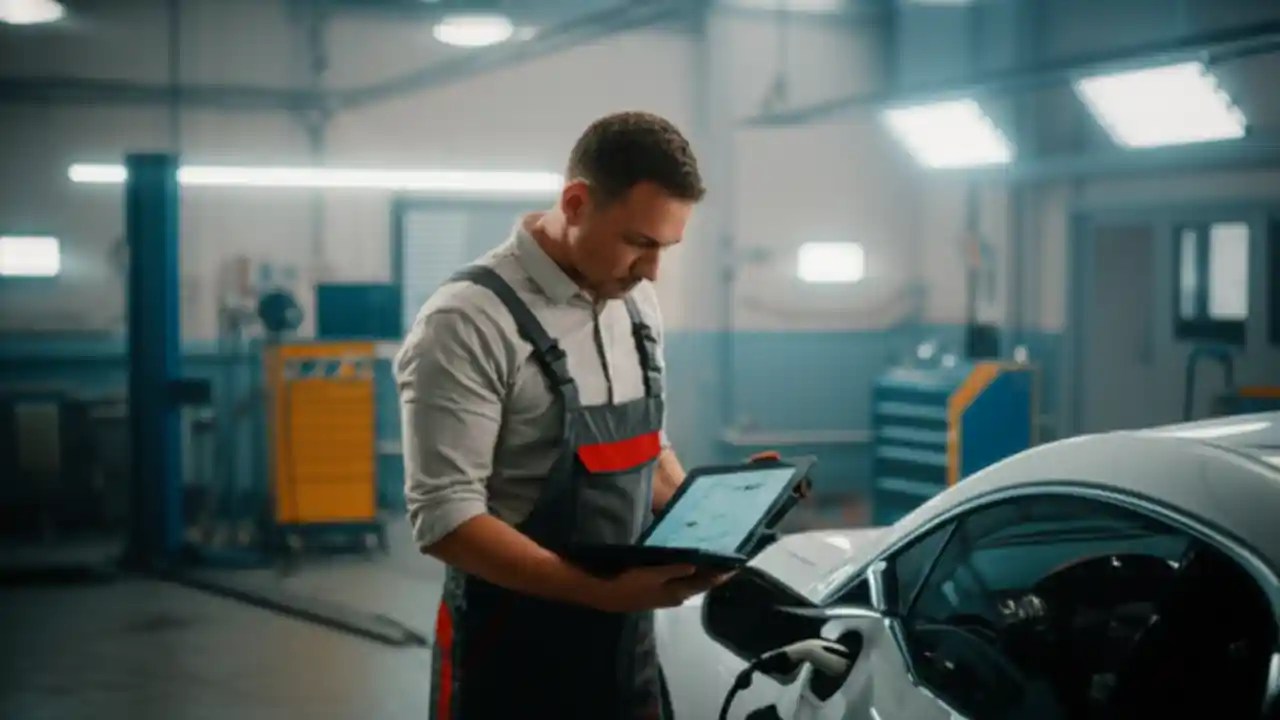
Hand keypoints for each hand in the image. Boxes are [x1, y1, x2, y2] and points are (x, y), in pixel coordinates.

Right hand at [587, 564, 732, 612]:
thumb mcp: (651, 575)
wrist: (606, 595)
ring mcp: (667, 595)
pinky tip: (688, 563)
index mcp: (678, 592)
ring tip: (712, 556)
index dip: (721, 574)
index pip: (706, 582)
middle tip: (727, 556)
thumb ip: (674, 570)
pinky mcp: (658, 591)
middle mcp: (676, 596)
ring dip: (702, 571)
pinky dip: (688, 573)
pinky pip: (680, 581)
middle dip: (714, 571)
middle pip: (701, 583)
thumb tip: (697, 565)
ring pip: (691, 582)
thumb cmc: (628, 583)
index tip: (737, 564)